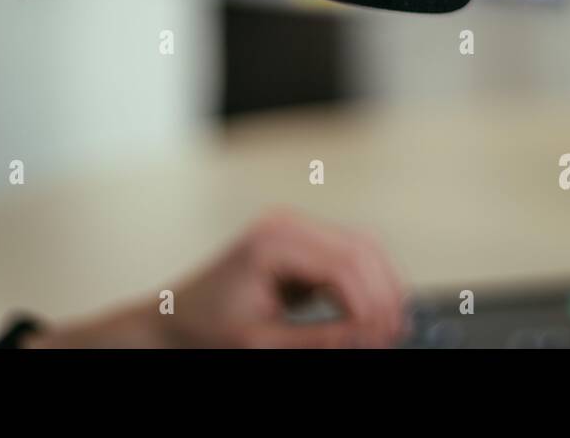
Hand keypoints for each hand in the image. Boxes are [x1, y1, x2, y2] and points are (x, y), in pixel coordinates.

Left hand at [25, 208, 407, 347]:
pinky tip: (373, 315)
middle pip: (360, 249)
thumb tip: (369, 338)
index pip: (341, 267)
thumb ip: (319, 340)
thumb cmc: (207, 331)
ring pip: (361, 248)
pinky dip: (365, 283)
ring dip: (381, 285)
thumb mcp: (262, 344)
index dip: (370, 305)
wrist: (174, 319)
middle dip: (383, 293)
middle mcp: (286, 225)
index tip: (382, 339)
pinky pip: (348, 255)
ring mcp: (293, 228)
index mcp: (272, 243)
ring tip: (390, 327)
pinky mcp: (300, 242)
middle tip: (396, 335)